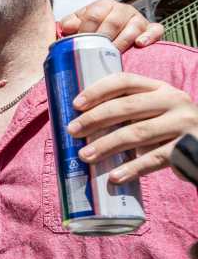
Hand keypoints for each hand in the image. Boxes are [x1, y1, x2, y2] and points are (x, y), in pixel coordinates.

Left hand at [59, 0, 162, 51]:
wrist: (110, 36)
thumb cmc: (92, 31)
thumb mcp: (78, 25)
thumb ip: (70, 24)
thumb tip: (67, 27)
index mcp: (103, 5)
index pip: (94, 15)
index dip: (86, 30)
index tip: (80, 43)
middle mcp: (122, 9)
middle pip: (113, 22)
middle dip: (103, 38)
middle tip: (95, 52)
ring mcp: (138, 18)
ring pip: (133, 27)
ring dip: (122, 41)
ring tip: (113, 53)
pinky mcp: (151, 29)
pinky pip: (155, 30)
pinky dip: (149, 36)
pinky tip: (140, 44)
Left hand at [69, 73, 197, 182]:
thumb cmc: (172, 130)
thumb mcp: (156, 112)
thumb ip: (130, 112)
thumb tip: (83, 125)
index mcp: (160, 88)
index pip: (125, 81)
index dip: (98, 90)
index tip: (76, 104)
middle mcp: (174, 101)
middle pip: (127, 107)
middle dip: (95, 119)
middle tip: (73, 131)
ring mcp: (183, 124)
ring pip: (137, 133)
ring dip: (107, 145)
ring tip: (85, 156)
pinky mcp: (187, 149)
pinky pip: (154, 159)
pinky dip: (132, 169)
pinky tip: (114, 177)